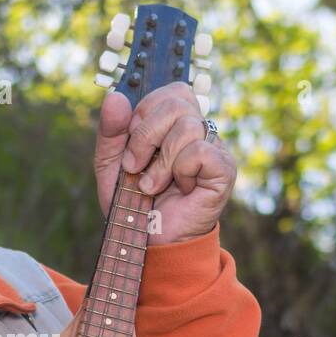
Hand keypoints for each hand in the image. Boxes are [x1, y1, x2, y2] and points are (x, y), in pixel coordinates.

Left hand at [93, 82, 236, 244]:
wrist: (149, 244)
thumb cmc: (133, 206)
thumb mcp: (111, 166)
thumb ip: (111, 131)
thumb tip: (115, 97)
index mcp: (176, 124)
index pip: (170, 92)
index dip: (144, 114)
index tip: (130, 148)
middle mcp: (199, 131)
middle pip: (178, 102)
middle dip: (145, 136)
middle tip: (134, 167)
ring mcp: (215, 149)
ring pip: (188, 126)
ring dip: (160, 162)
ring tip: (152, 186)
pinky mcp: (224, 169)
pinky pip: (200, 151)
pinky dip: (179, 172)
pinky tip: (178, 189)